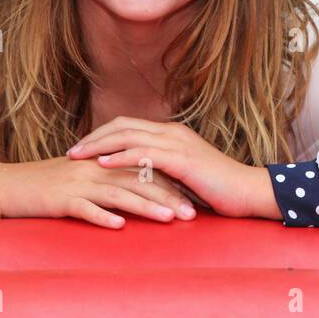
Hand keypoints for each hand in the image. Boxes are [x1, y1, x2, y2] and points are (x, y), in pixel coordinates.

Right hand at [0, 154, 196, 229]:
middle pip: (138, 181)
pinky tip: (120, 226)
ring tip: (169, 218)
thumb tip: (139, 194)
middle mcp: (95, 169)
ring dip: (146, 206)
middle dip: (168, 197)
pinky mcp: (61, 199)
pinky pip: (84, 208)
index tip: (193, 199)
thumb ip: (110, 182)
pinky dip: (102, 216)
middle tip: (192, 213)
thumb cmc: (48, 187)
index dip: (170, 184)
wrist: (10, 186)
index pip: (143, 171)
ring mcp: (78, 183)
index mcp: (103, 163)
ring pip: (118, 193)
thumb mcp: (83, 179)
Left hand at [67, 116, 272, 218]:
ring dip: (99, 145)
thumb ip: (164, 171)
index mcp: (171, 133)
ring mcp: (176, 143)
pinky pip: (143, 154)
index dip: (103, 135)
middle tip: (70, 151)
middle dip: (93, 137)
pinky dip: (119, 157)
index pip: (128, 125)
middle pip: (122, 125)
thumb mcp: (186, 176)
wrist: (248, 191)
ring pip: (128, 136)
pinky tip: (101, 164)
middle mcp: (171, 132)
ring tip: (77, 156)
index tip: (82, 147)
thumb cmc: (218, 189)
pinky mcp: (180, 159)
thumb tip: (140, 177)